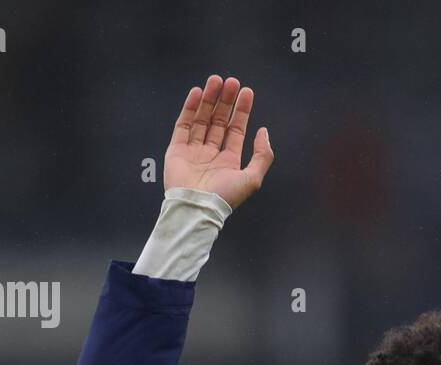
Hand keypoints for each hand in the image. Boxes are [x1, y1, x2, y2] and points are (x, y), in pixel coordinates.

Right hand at [165, 74, 274, 208]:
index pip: (235, 130)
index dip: (241, 111)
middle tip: (231, 81)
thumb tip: (264, 132)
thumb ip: (262, 156)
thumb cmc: (225, 197)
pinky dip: (189, 108)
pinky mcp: (176, 150)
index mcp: (229, 161)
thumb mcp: (253, 178)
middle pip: (218, 120)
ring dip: (209, 99)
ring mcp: (193, 151)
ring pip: (202, 119)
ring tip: (216, 80)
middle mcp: (211, 154)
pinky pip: (183, 125)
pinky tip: (197, 92)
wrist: (196, 207)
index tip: (246, 92)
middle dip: (225, 101)